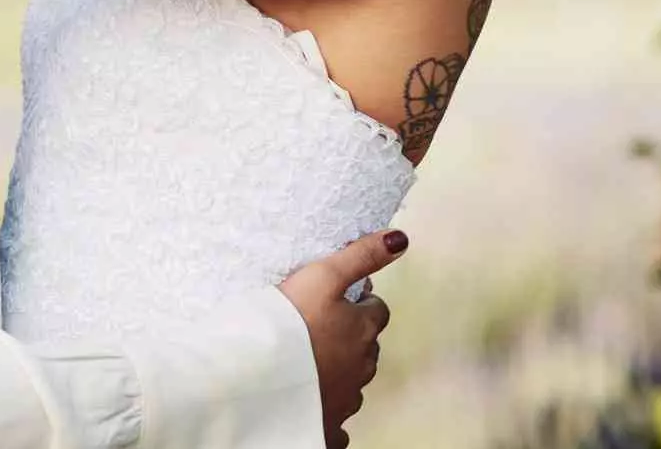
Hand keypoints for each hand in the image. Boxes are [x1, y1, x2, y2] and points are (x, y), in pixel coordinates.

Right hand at [277, 229, 404, 447]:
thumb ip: (361, 256)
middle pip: (368, 346)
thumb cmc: (290, 322)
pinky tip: (317, 401)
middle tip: (323, 323)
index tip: (342, 295)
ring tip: (313, 357)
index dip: (363, 301)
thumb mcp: (323, 276)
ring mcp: (345, 396)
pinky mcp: (327, 422)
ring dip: (343, 368)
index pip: (378, 311)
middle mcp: (361, 365)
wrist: (259, 376)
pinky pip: (339, 420)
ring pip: (354, 379)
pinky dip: (332, 408)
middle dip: (354, 335)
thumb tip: (401, 238)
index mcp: (362, 330)